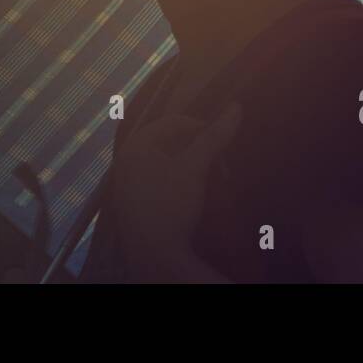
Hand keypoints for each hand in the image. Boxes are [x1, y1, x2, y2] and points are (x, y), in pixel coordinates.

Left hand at [109, 103, 241, 280]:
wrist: (155, 255)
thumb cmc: (171, 203)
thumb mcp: (195, 166)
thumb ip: (214, 136)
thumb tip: (236, 107)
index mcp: (136, 145)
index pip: (172, 122)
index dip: (201, 127)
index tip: (221, 141)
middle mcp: (126, 159)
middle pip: (167, 141)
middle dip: (195, 147)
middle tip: (217, 161)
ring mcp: (127, 182)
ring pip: (164, 161)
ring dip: (188, 164)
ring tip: (208, 176)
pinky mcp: (133, 202)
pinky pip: (157, 179)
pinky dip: (177, 180)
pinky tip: (191, 193)